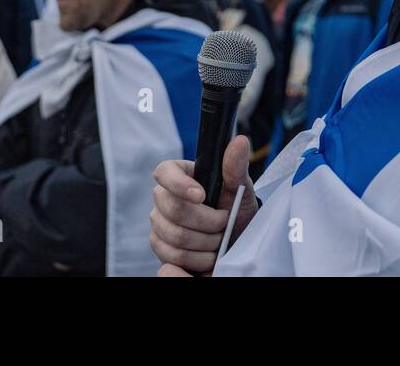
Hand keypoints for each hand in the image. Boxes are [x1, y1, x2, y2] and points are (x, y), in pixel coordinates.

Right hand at [150, 135, 257, 275]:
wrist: (235, 239)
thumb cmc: (236, 208)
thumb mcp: (241, 188)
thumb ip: (236, 167)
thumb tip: (240, 141)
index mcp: (180, 174)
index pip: (164, 172)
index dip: (179, 185)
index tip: (202, 196)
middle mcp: (164, 197)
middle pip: (172, 209)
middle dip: (207, 221)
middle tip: (225, 222)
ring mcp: (158, 222)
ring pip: (174, 235)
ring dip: (205, 242)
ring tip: (220, 238)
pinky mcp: (159, 244)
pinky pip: (172, 255)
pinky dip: (197, 258)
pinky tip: (209, 253)